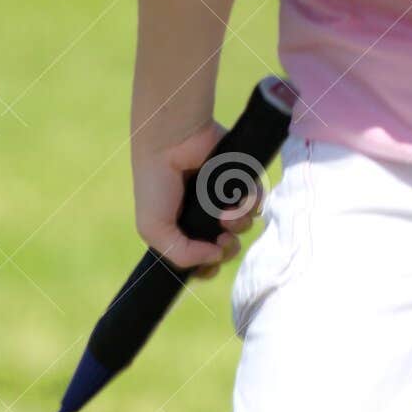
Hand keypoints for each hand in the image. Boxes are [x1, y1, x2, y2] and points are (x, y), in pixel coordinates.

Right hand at [131, 122, 262, 278]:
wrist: (171, 143)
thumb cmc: (157, 184)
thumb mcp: (154, 229)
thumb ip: (180, 255)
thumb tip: (216, 257)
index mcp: (183, 229)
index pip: (203, 260)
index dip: (209, 268)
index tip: (211, 266)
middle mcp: (205, 215)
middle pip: (229, 246)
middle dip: (228, 249)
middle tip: (223, 239)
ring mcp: (224, 198)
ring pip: (245, 225)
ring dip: (239, 225)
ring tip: (226, 214)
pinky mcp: (241, 180)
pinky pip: (257, 200)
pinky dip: (251, 203)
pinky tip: (236, 200)